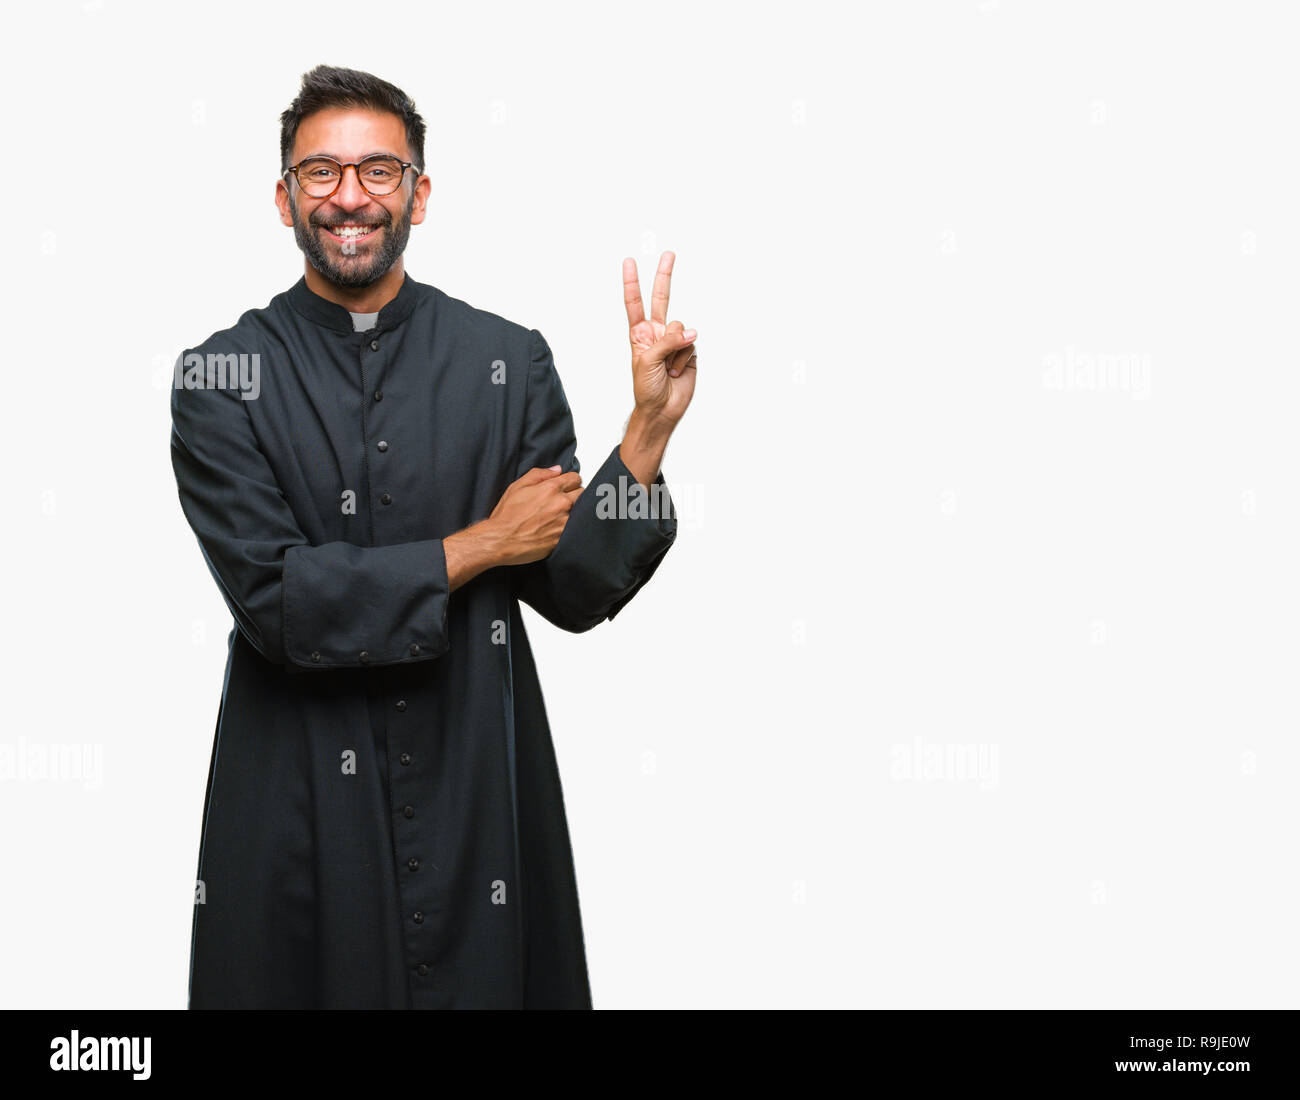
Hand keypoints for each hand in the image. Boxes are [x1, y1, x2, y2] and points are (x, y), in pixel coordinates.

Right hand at [484, 465, 583, 565]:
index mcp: (551, 488)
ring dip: (570, 512)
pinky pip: (572, 528)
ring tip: (554, 516)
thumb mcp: (518, 486)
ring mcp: (564, 522)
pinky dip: (566, 527)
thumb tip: (556, 470)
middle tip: (560, 501)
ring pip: (579, 512)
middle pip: (581, 494)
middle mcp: (561, 504)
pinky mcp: (563, 538)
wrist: (501, 540)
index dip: (570, 481)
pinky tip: (553, 528)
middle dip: (573, 494)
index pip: (575, 478)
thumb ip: (539, 474)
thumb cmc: (506, 515)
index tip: (566, 485)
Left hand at [623, 251, 697, 426]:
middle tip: (668, 254)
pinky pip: (692, 345)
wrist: (662, 409)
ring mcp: (674, 341)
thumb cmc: (646, 388)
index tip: (629, 262)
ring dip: (676, 350)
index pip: (635, 303)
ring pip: (682, 329)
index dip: (632, 282)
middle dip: (664, 276)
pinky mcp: (689, 351)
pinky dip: (685, 359)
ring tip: (667, 368)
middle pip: (661, 299)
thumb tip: (689, 332)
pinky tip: (677, 371)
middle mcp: (658, 333)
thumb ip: (666, 342)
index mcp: (640, 334)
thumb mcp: (647, 361)